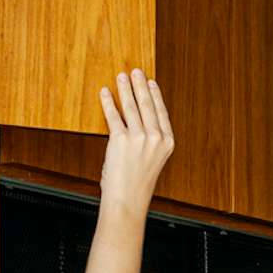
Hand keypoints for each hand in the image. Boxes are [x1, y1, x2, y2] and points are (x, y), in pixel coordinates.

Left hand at [97, 67, 174, 211]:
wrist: (127, 200)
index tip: (150, 82)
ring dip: (125, 88)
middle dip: (139, 85)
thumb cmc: (137, 184)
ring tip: (121, 77)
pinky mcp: (121, 139)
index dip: (154, 94)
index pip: (161, 111)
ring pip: (131, 106)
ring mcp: (139, 138)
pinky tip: (105, 93)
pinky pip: (113, 115)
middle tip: (135, 72)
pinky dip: (108, 102)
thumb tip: (136, 117)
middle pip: (147, 104)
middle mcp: (155, 138)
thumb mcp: (152, 160)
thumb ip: (149, 140)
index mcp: (167, 142)